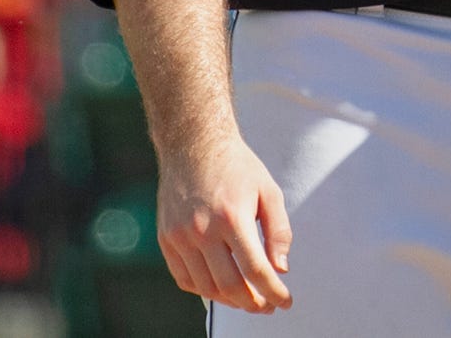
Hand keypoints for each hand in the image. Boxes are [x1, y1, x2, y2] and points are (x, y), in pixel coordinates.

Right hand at [155, 132, 292, 312]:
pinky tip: (221, 289)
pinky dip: (204, 290)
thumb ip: (279, 230)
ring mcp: (180, 237)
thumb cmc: (237, 166)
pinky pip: (184, 279)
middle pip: (230, 285)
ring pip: (206, 287)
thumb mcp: (269, 190)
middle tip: (267, 306)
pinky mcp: (166, 240)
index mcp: (232, 216)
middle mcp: (203, 230)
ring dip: (229, 301)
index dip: (272, 291)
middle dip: (253, 303)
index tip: (285, 302)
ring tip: (248, 300)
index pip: (255, 269)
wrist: (195, 145)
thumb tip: (280, 268)